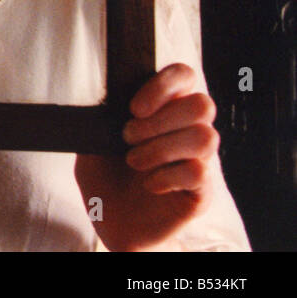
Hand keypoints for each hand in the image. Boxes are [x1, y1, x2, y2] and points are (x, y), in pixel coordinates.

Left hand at [74, 63, 218, 250]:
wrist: (112, 222)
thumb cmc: (106, 178)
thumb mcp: (92, 142)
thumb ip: (102, 119)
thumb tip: (109, 102)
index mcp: (164, 110)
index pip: (184, 75)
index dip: (164, 84)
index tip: (134, 107)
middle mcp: (188, 131)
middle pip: (202, 104)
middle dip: (160, 119)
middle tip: (128, 137)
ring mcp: (200, 161)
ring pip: (205, 137)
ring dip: (161, 148)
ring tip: (134, 162)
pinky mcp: (202, 191)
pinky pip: (198, 172)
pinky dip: (167, 176)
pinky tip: (148, 183)